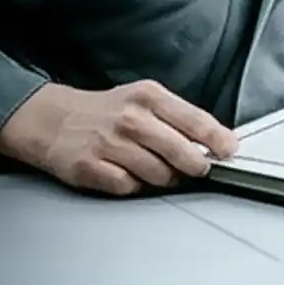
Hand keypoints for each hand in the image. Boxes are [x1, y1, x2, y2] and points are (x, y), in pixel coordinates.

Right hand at [0, 80, 238, 195]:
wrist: (54, 119)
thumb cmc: (108, 111)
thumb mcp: (146, 101)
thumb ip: (179, 118)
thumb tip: (217, 141)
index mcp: (149, 97)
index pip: (195, 121)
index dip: (218, 140)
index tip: (229, 151)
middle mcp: (131, 119)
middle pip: (181, 152)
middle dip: (196, 166)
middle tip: (198, 169)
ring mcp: (109, 144)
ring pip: (159, 174)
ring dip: (165, 178)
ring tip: (158, 170)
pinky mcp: (90, 167)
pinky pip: (128, 187)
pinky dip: (134, 185)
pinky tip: (129, 174)